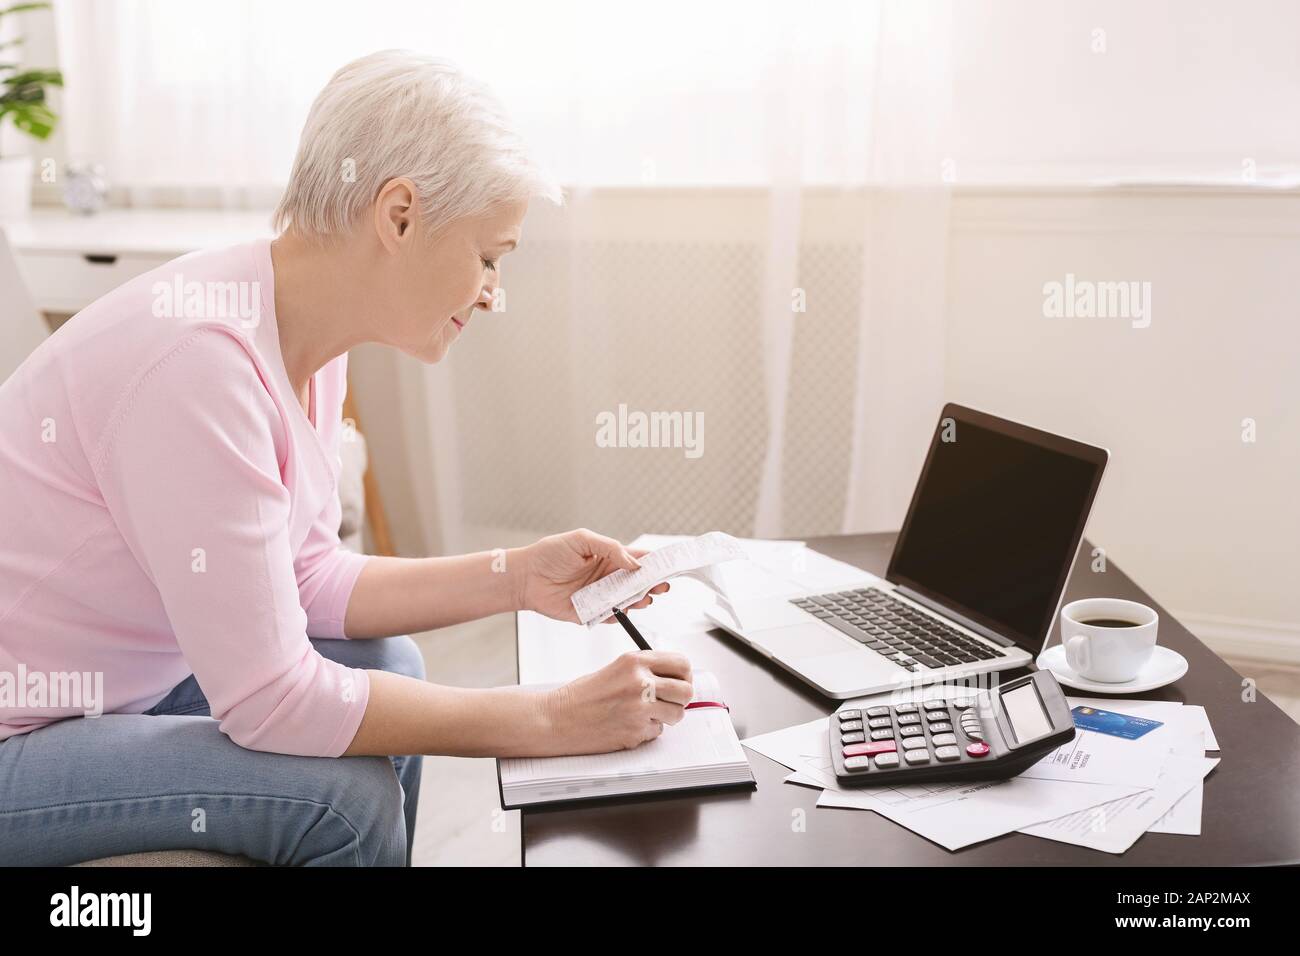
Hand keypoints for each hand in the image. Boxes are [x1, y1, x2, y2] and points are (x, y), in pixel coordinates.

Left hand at [519, 528, 669, 623]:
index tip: (670, 566)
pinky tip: (623, 612)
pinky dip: (619, 617)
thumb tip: (634, 563)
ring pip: (628, 601)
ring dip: (639, 601)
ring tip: (644, 599)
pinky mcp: (590, 613)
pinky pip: (610, 618)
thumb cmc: (549, 554)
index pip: (637, 560)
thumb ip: (610, 548)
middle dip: (652, 584)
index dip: (654, 563)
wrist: (525, 577)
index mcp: (608, 557)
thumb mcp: (582, 540)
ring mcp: (600, 596)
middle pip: (638, 583)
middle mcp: (607, 577)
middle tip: (662, 586)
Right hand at [545, 651, 693, 752]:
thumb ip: (644, 670)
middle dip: (682, 699)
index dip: (685, 675)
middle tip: (671, 701)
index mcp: (635, 661)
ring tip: (645, 714)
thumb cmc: (581, 695)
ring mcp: (639, 708)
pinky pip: (656, 731)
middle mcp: (640, 682)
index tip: (681, 681)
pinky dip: (647, 730)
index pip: (681, 663)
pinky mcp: (635, 731)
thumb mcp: (616, 669)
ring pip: (677, 714)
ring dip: (666, 716)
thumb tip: (673, 678)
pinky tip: (627, 725)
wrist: (556, 719)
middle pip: (686, 690)